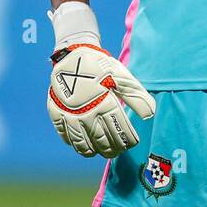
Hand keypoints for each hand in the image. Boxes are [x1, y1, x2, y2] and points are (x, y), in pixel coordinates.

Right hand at [47, 43, 155, 157]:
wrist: (72, 54)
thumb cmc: (100, 66)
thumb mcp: (122, 78)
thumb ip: (136, 97)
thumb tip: (150, 115)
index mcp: (106, 105)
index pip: (120, 133)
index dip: (127, 142)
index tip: (131, 144)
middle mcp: (88, 114)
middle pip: (102, 142)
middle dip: (112, 150)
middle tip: (116, 151)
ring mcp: (70, 115)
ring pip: (82, 144)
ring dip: (93, 151)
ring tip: (99, 151)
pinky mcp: (57, 113)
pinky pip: (65, 135)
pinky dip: (74, 143)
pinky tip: (81, 143)